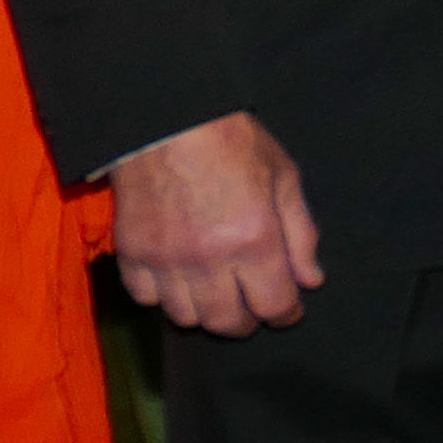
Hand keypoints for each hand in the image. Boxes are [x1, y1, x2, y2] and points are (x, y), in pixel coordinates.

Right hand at [108, 112, 322, 335]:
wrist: (166, 119)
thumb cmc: (232, 142)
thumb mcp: (284, 178)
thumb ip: (301, 234)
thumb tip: (311, 281)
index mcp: (255, 239)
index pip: (274, 306)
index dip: (285, 315)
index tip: (286, 310)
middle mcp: (209, 258)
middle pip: (228, 322)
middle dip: (246, 320)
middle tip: (251, 305)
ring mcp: (166, 258)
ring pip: (185, 317)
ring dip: (204, 311)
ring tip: (215, 292)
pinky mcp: (131, 252)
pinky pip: (145, 298)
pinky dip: (162, 296)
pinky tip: (176, 278)